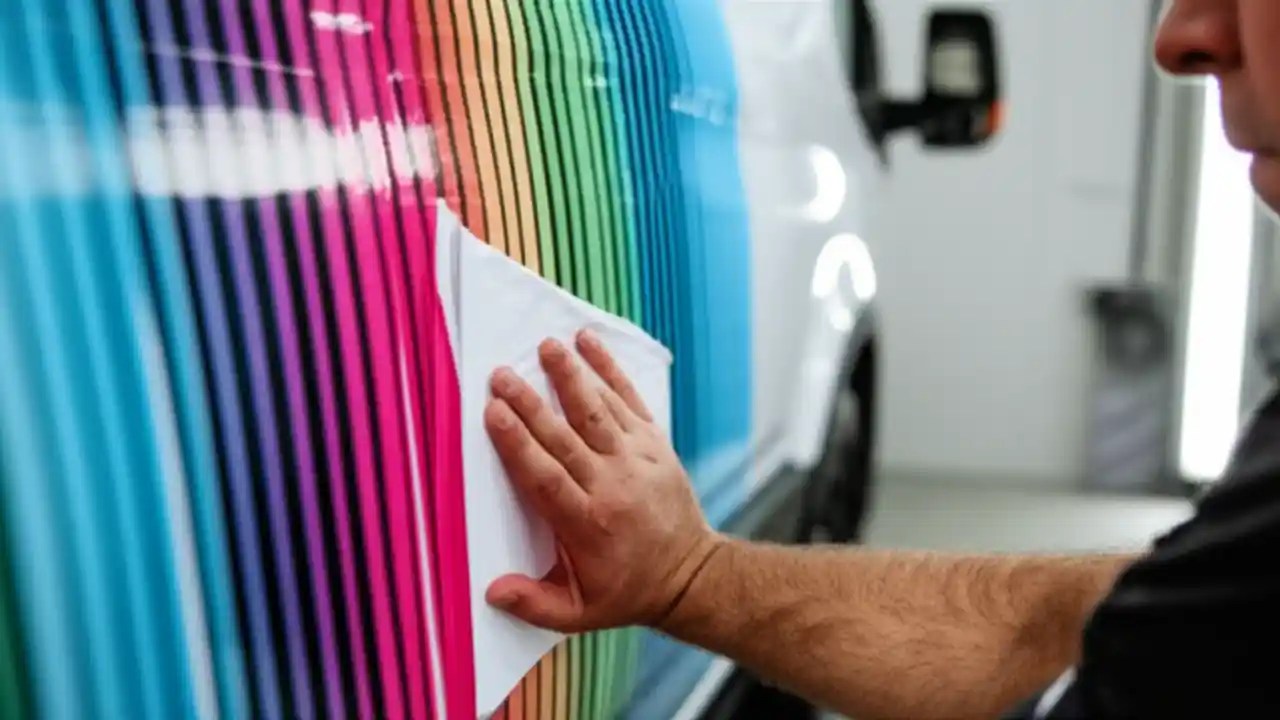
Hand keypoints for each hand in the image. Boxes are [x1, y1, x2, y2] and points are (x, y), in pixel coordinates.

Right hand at [483, 330, 724, 633]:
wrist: (690, 575)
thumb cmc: (626, 592)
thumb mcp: (579, 614)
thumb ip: (534, 604)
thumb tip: (491, 591)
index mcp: (587, 524)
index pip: (546, 477)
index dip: (518, 444)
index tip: (494, 413)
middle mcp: (611, 485)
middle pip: (565, 437)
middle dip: (531, 404)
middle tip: (502, 374)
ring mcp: (637, 460)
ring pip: (598, 411)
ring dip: (572, 376)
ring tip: (547, 346)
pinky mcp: (655, 444)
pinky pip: (631, 401)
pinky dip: (611, 371)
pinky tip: (589, 343)